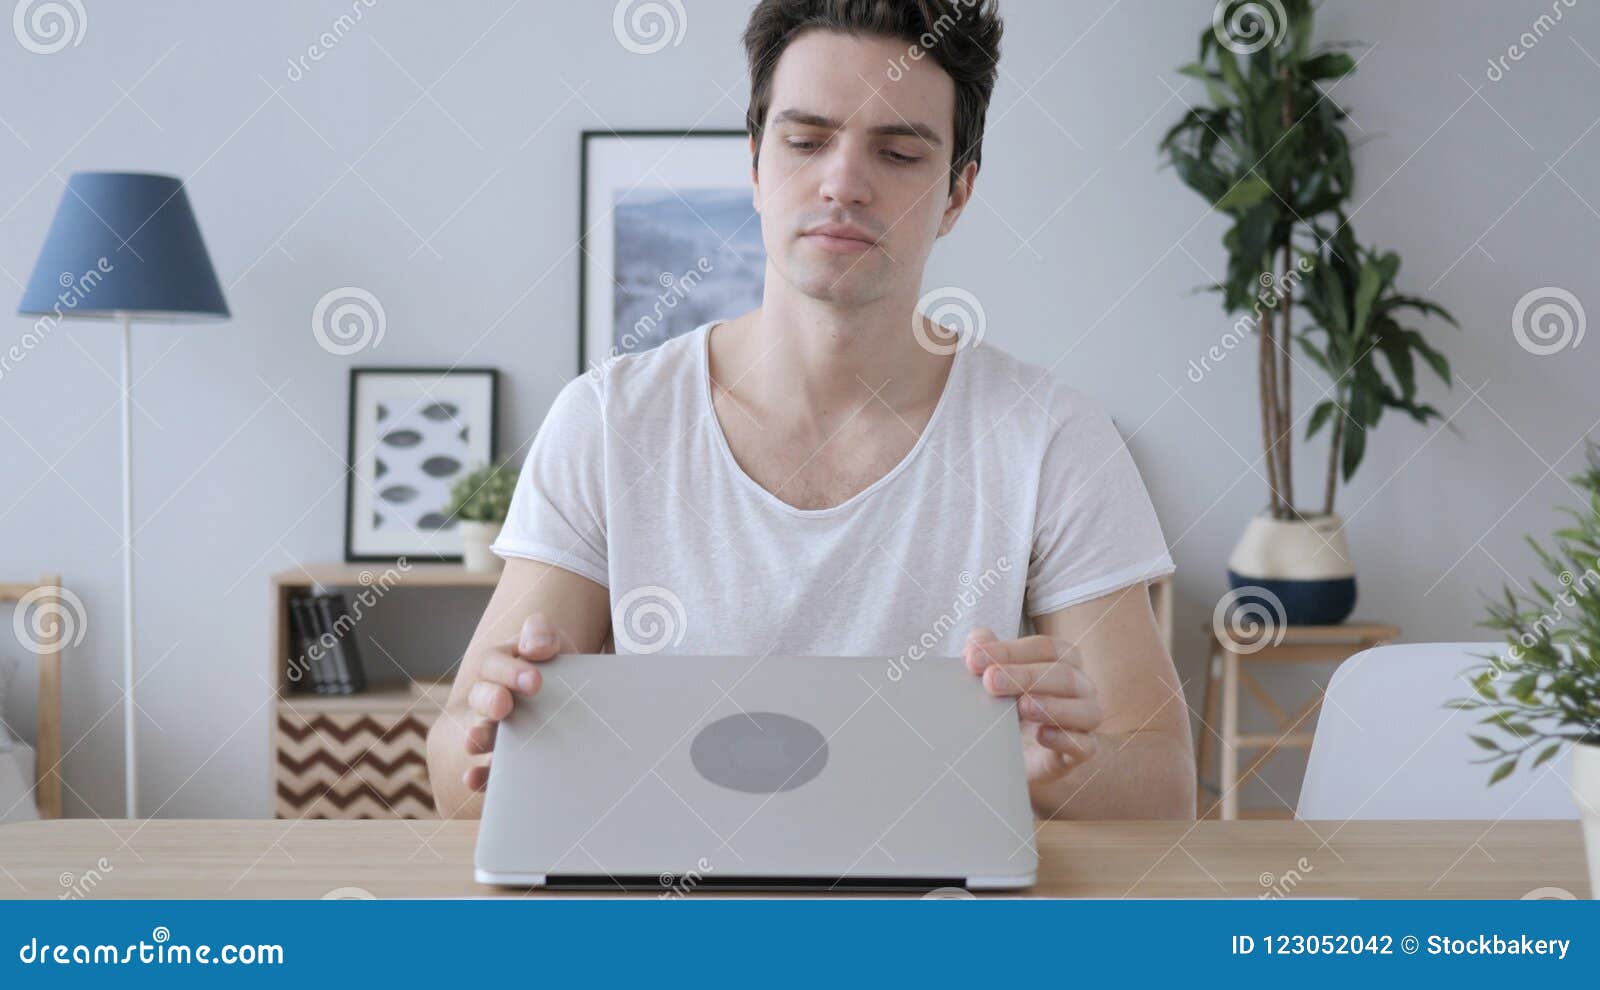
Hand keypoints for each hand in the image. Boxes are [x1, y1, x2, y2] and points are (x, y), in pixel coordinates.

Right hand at [460, 612, 563, 792]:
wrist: (570, 693)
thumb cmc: (553, 663)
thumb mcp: (550, 641)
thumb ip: (540, 632)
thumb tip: (537, 647)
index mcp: (498, 664)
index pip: (494, 664)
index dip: (511, 672)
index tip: (535, 681)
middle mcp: (489, 695)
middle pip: (481, 696)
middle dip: (491, 700)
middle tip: (504, 706)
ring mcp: (492, 727)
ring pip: (479, 730)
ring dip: (478, 736)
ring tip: (476, 742)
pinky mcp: (501, 755)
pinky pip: (485, 767)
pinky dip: (479, 774)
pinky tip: (474, 779)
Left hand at [963, 627, 1103, 785]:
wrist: (1020, 752)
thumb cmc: (1011, 705)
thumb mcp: (995, 677)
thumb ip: (986, 655)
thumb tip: (976, 644)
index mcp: (1063, 660)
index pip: (1044, 648)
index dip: (1010, 651)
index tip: (974, 659)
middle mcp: (1081, 687)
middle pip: (1062, 674)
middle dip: (1024, 676)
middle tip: (991, 681)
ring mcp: (1085, 720)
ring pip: (1083, 709)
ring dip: (1052, 706)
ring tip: (1022, 707)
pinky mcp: (1083, 751)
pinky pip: (1085, 745)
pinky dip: (1065, 739)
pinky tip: (1042, 735)